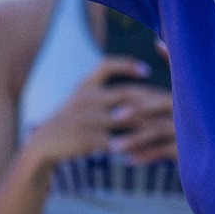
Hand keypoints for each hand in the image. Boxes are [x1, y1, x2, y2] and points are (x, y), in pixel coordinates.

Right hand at [22, 58, 175, 168]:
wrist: (43, 145)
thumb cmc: (71, 120)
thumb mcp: (82, 99)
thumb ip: (105, 90)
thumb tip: (140, 82)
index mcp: (86, 86)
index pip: (106, 66)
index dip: (127, 65)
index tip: (147, 70)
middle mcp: (86, 98)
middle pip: (126, 94)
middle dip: (151, 99)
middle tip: (172, 104)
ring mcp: (86, 119)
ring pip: (125, 119)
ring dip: (148, 124)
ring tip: (166, 127)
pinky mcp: (87, 139)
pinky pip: (116, 141)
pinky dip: (132, 145)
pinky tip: (147, 148)